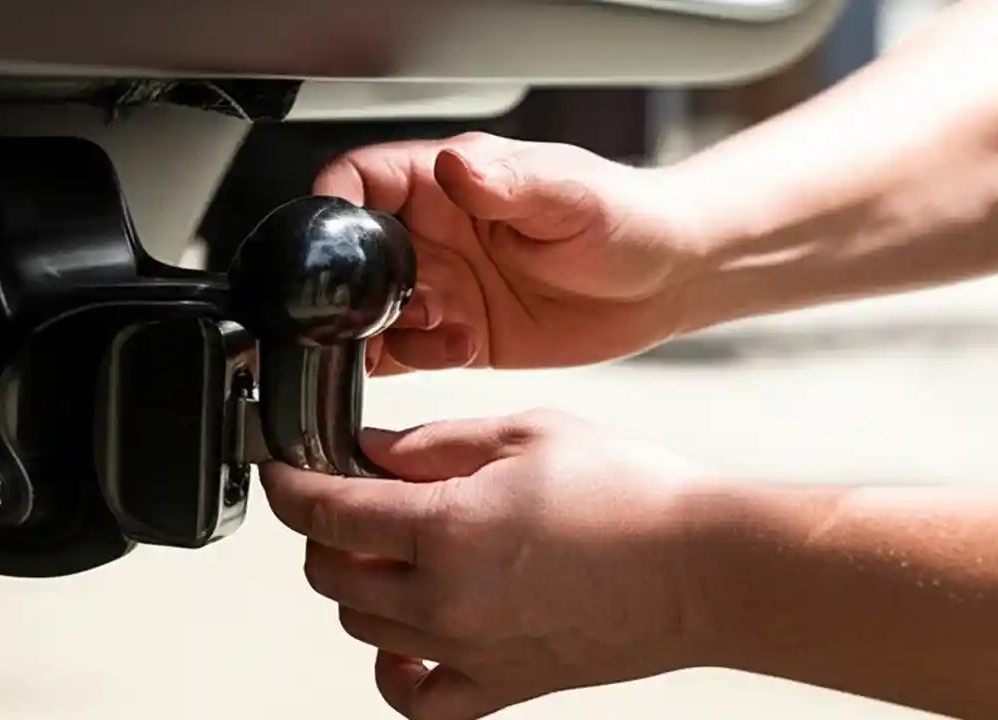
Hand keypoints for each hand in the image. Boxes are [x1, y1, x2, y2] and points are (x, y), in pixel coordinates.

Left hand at [261, 409, 714, 718]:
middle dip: (324, 532)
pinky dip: (395, 672)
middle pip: (332, 576)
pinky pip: (419, 700)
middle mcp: (445, 599)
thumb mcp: (527, 433)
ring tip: (392, 550)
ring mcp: (469, 650)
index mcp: (446, 528)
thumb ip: (436, 443)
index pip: (327, 512)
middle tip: (353, 498)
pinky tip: (406, 639)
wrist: (703, 568)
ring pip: (364, 628)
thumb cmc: (633, 497)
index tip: (281, 472)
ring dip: (358, 586)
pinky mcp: (503, 684)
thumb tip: (376, 451)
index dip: (289, 486)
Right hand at [312, 132, 699, 374]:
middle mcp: (435, 236)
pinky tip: (457, 350)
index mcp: (446, 183)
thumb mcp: (570, 192)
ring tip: (438, 330)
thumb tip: (456, 167)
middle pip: (354, 257)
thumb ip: (510, 181)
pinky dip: (409, 362)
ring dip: (381, 331)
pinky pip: (406, 355)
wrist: (665, 280)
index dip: (333, 205)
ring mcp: (443, 288)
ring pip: (370, 313)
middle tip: (394, 305)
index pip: (360, 181)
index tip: (332, 239)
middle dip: (356, 287)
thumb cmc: (625, 217)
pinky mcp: (458, 337)